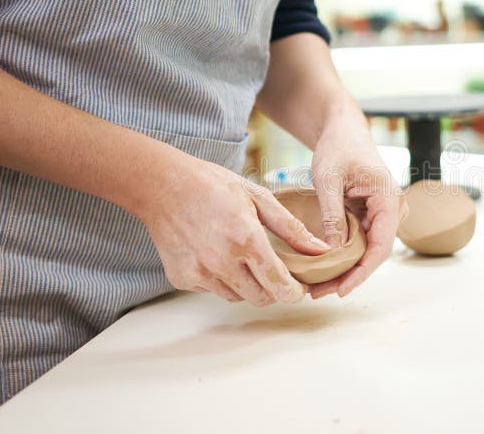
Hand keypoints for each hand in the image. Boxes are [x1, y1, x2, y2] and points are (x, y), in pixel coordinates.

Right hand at [137, 156, 330, 305]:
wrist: (162, 186)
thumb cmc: (213, 186)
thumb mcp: (258, 198)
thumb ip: (291, 228)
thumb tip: (320, 249)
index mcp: (245, 239)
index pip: (279, 285)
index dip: (295, 292)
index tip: (301, 287)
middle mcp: (222, 261)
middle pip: (262, 298)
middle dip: (275, 290)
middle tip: (277, 273)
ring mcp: (200, 273)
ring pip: (238, 297)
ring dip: (249, 285)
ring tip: (245, 259)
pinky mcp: (183, 279)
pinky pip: (214, 290)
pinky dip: (224, 280)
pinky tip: (219, 256)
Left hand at [308, 115, 407, 298]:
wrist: (343, 132)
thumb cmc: (338, 148)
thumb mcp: (328, 179)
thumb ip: (332, 214)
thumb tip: (333, 252)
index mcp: (389, 198)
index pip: (381, 246)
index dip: (362, 272)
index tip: (342, 289)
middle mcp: (393, 209)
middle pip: (375, 253)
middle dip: (349, 276)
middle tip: (319, 293)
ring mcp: (384, 214)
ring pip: (367, 251)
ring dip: (345, 269)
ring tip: (317, 286)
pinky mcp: (372, 216)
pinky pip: (361, 242)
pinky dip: (344, 256)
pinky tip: (324, 268)